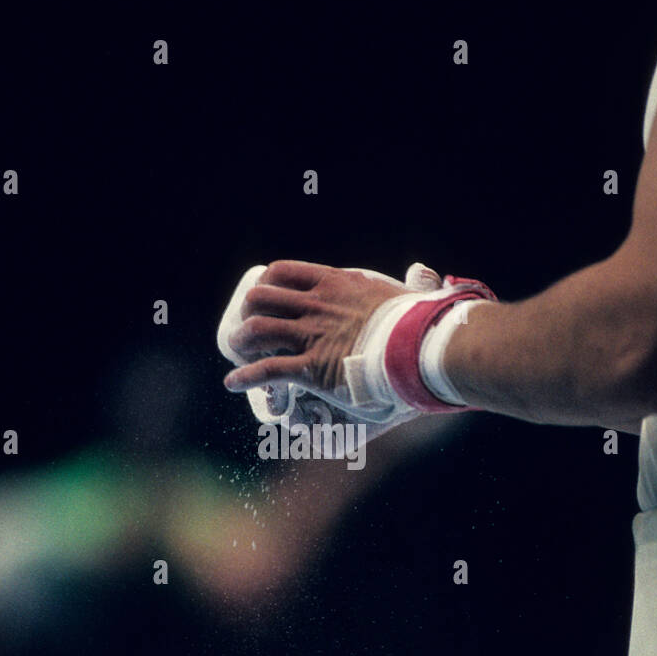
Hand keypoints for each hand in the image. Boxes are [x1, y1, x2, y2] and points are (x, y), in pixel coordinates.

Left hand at [222, 260, 410, 398]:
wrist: (421, 345)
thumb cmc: (421, 322)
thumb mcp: (407, 292)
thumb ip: (408, 283)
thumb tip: (424, 274)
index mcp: (335, 283)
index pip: (283, 272)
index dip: (266, 283)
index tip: (266, 296)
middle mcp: (316, 306)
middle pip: (260, 298)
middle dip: (249, 312)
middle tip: (251, 327)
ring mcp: (311, 336)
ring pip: (256, 330)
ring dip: (241, 341)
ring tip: (239, 352)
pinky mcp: (311, 368)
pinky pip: (266, 371)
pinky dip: (244, 378)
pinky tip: (232, 383)